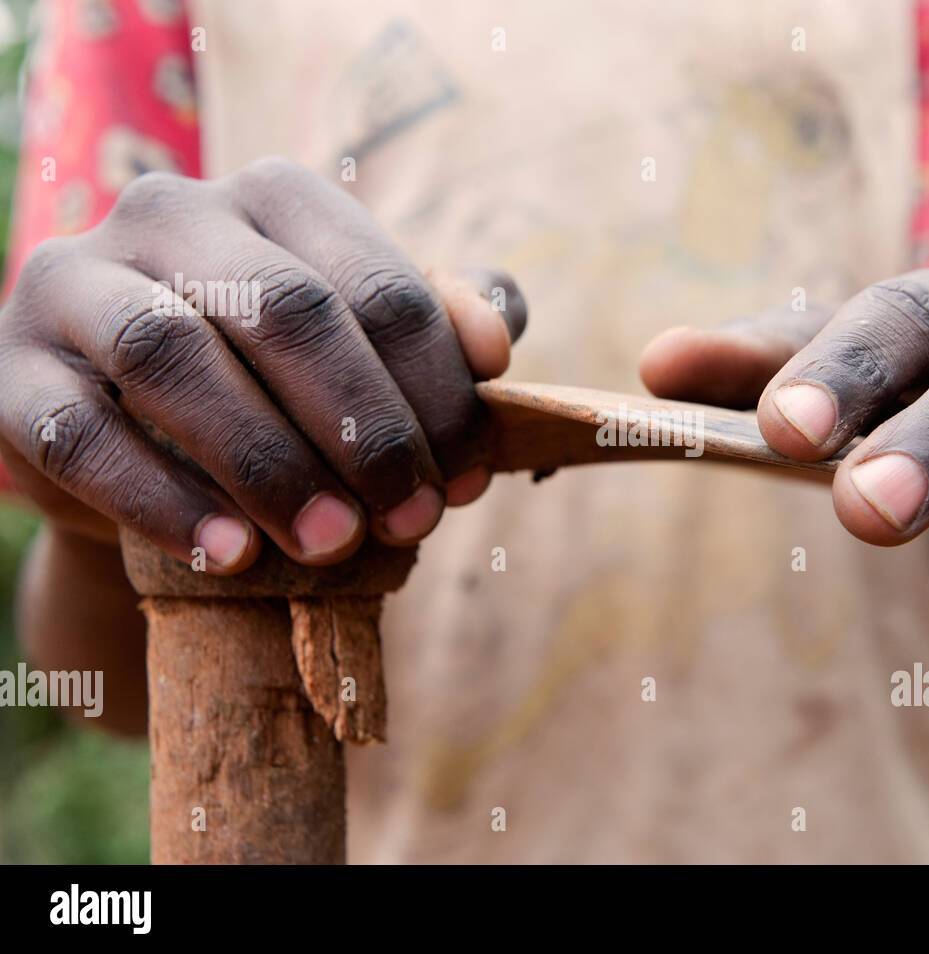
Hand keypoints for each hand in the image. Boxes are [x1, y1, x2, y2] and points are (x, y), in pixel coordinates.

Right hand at [0, 157, 525, 572]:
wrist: (139, 443)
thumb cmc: (279, 390)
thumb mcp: (364, 353)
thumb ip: (438, 327)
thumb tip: (497, 339)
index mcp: (275, 198)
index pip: (379, 286)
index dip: (437, 391)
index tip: (468, 481)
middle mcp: (170, 212)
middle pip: (286, 311)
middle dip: (363, 428)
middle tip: (410, 520)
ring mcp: (76, 282)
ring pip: (173, 356)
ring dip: (268, 462)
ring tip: (333, 545)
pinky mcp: (10, 369)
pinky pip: (79, 433)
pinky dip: (159, 499)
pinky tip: (227, 554)